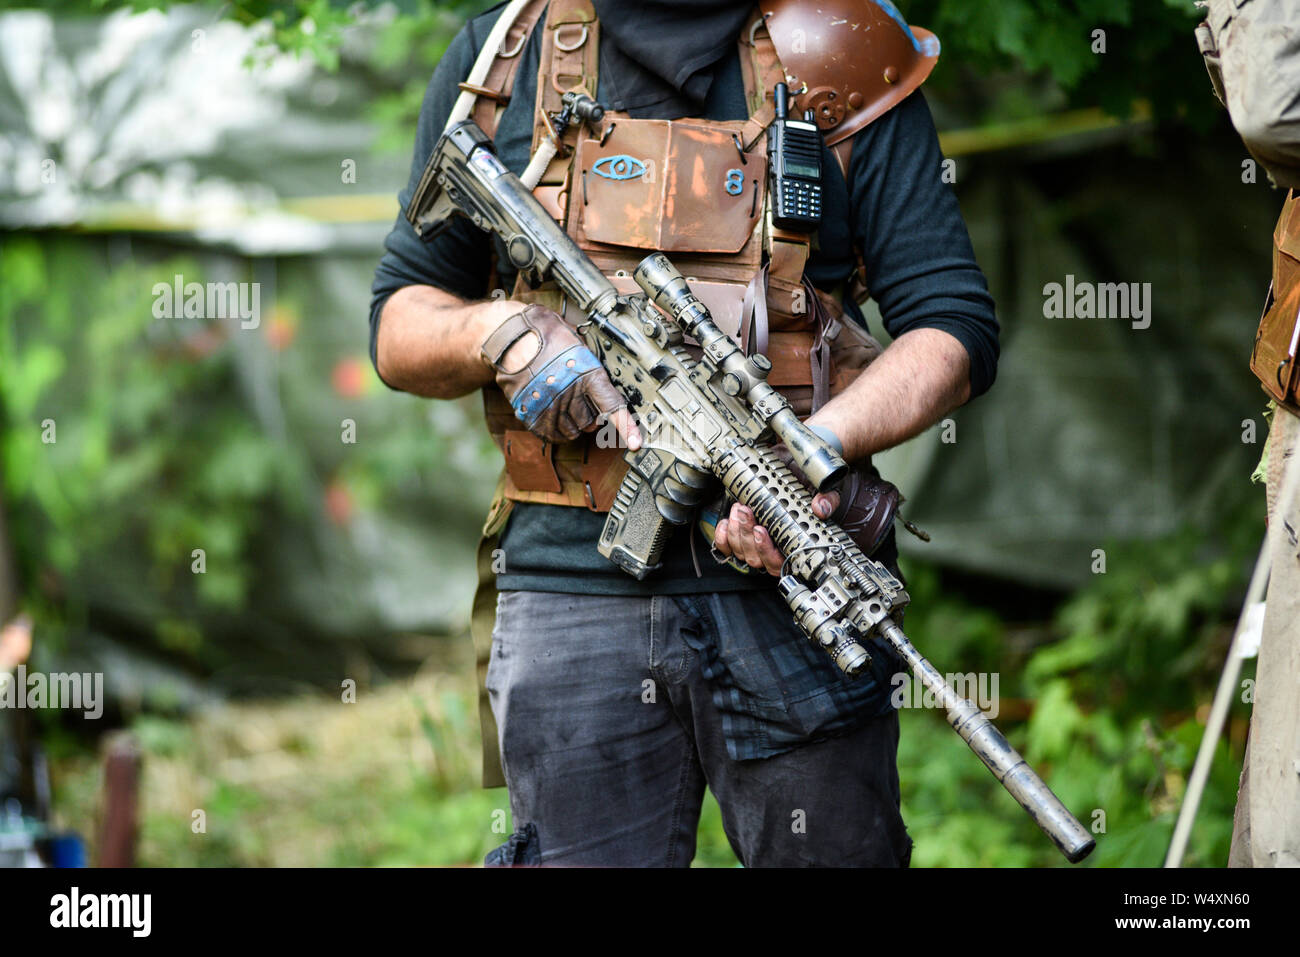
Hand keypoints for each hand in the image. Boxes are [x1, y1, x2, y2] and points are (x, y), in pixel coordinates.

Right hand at [481, 302, 640, 447]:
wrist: (510, 337)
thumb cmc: (544, 333)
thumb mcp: (577, 341)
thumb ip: (591, 361)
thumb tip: (601, 374)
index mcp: (586, 374)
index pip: (611, 405)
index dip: (626, 426)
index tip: (636, 443)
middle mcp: (569, 394)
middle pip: (591, 422)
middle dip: (590, 416)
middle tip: (581, 401)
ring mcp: (550, 407)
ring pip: (572, 431)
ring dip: (573, 423)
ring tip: (564, 404)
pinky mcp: (532, 415)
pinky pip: (552, 435)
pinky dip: (556, 429)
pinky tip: (552, 413)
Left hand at [714, 488, 840, 576]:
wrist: (790, 484)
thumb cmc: (807, 494)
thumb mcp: (824, 493)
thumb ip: (828, 499)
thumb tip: (822, 508)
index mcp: (792, 549)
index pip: (778, 563)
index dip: (767, 550)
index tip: (762, 530)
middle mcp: (771, 553)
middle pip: (754, 558)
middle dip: (746, 534)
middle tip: (746, 511)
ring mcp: (752, 549)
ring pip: (739, 552)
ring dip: (736, 530)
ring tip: (739, 508)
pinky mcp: (737, 542)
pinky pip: (725, 548)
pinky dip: (723, 536)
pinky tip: (727, 521)